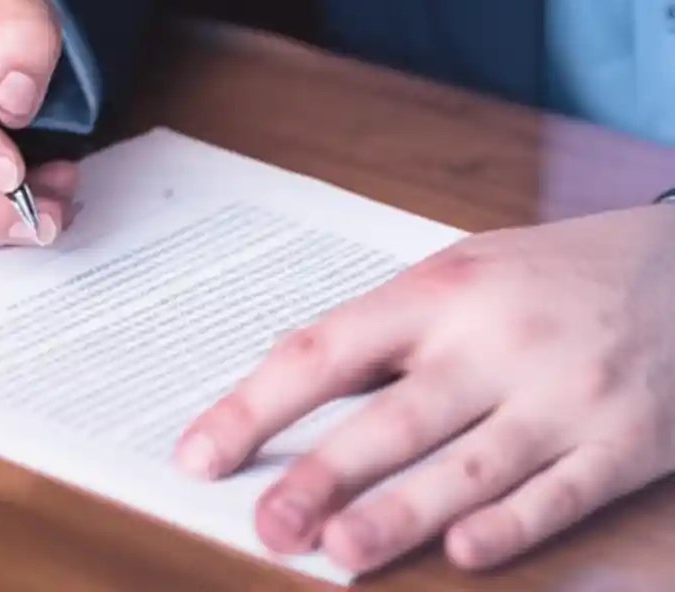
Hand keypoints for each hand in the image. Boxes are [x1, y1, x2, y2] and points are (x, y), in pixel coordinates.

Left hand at [174, 205, 674, 572]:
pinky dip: (511, 524)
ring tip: (338, 552)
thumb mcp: (461, 272)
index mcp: (440, 292)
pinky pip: (560, 494)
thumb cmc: (550, 274)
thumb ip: (384, 328)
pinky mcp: (625, 443)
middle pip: (394, 419)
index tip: (199, 455)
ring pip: (469, 466)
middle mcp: (497, 342)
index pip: (324, 351)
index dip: (254, 407)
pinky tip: (462, 550)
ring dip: (400, 514)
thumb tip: (286, 370)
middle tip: (267, 526)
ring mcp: (564, 395)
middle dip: (323, 477)